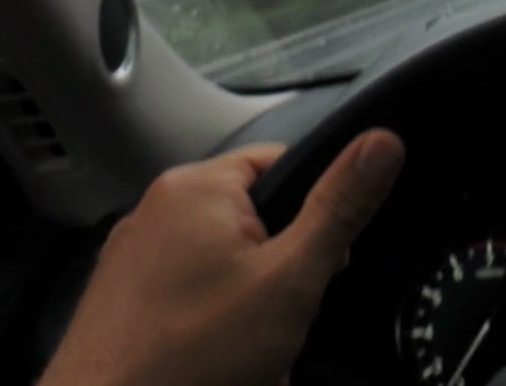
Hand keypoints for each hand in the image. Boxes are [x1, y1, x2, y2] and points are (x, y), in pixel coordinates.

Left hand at [39, 130, 405, 385]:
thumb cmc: (187, 359)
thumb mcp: (290, 280)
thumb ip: (339, 209)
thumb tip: (380, 144)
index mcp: (196, 187)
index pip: (285, 167)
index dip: (315, 219)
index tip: (315, 265)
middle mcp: (155, 211)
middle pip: (255, 225)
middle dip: (278, 277)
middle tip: (274, 320)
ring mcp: (134, 258)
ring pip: (224, 269)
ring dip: (247, 309)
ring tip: (241, 351)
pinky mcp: (124, 300)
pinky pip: (191, 299)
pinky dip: (210, 328)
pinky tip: (213, 362)